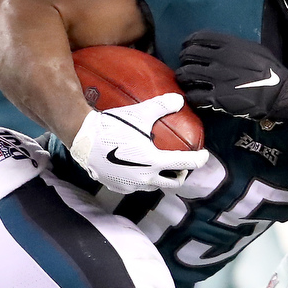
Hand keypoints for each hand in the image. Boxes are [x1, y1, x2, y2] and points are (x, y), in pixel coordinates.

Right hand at [69, 92, 208, 193]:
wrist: (84, 139)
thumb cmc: (112, 126)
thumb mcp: (139, 114)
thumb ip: (161, 106)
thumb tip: (179, 99)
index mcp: (154, 162)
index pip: (185, 164)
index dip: (198, 159)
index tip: (203, 155)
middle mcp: (146, 178)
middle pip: (173, 183)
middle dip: (181, 175)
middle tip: (182, 165)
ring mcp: (131, 185)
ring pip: (154, 187)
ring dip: (161, 179)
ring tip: (161, 168)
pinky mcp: (119, 187)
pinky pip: (136, 187)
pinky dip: (142, 180)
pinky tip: (139, 170)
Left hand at [177, 30, 287, 139]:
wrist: (279, 92)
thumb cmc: (270, 70)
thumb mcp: (253, 49)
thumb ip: (234, 46)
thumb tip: (221, 47)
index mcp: (229, 44)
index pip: (199, 38)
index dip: (188, 43)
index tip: (186, 47)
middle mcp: (220, 58)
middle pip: (190, 55)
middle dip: (184, 59)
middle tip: (184, 65)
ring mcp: (217, 78)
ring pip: (187, 74)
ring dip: (182, 77)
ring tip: (183, 80)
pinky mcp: (217, 97)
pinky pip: (195, 95)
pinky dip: (190, 96)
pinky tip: (192, 97)